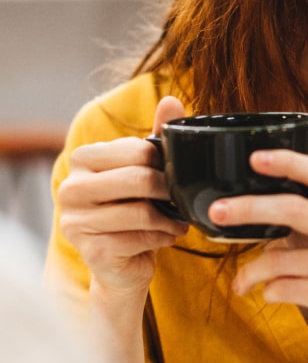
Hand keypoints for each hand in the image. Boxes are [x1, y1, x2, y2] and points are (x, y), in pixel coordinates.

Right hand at [57, 95, 187, 297]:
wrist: (121, 262)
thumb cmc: (135, 208)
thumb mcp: (144, 170)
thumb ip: (157, 136)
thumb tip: (171, 100)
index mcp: (83, 159)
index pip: (136, 150)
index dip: (163, 164)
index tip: (171, 174)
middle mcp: (71, 187)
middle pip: (139, 180)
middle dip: (169, 191)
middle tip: (180, 199)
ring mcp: (76, 221)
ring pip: (142, 212)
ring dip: (169, 219)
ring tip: (175, 221)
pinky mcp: (90, 250)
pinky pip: (141, 238)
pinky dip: (162, 238)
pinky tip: (164, 237)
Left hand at [214, 149, 307, 355]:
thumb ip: (300, 218)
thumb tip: (242, 204)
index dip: (288, 162)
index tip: (254, 158)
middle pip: (295, 209)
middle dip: (250, 208)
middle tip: (217, 212)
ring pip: (281, 260)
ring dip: (251, 271)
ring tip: (242, 281)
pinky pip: (287, 289)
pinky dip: (268, 292)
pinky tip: (268, 294)